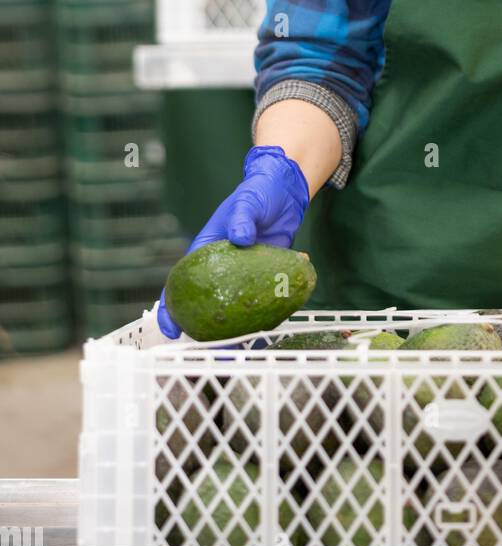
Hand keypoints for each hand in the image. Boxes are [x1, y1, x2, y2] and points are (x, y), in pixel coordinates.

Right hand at [157, 146, 309, 338]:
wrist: (286, 192)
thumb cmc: (259, 192)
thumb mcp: (248, 202)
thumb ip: (242, 218)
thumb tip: (240, 238)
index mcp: (205, 252)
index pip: (180, 284)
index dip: (171, 308)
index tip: (171, 331)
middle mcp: (220, 269)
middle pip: (205, 305)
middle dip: (204, 332)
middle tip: (211, 354)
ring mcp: (242, 276)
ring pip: (232, 310)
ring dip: (234, 331)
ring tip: (240, 353)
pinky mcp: (264, 277)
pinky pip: (259, 302)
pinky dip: (263, 317)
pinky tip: (269, 335)